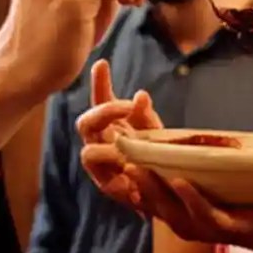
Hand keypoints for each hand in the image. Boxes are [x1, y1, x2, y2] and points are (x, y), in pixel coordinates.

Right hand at [78, 59, 163, 197]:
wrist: (166, 188)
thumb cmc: (156, 153)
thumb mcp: (154, 129)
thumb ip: (145, 114)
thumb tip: (141, 95)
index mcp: (110, 123)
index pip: (101, 99)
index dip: (99, 82)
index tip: (102, 64)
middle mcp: (100, 140)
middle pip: (87, 122)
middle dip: (104, 112)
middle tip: (128, 107)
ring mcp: (101, 165)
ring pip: (88, 152)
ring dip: (108, 150)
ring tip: (128, 144)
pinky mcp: (109, 187)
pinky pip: (108, 182)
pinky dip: (121, 179)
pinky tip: (134, 177)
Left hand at [89, 126, 252, 252]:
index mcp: (251, 226)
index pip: (216, 221)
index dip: (196, 203)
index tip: (180, 180)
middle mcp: (227, 230)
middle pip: (181, 221)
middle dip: (157, 197)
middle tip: (135, 167)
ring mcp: (216, 227)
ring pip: (172, 218)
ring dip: (149, 196)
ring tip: (129, 164)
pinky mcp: (210, 220)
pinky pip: (173, 211)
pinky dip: (154, 196)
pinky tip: (140, 170)